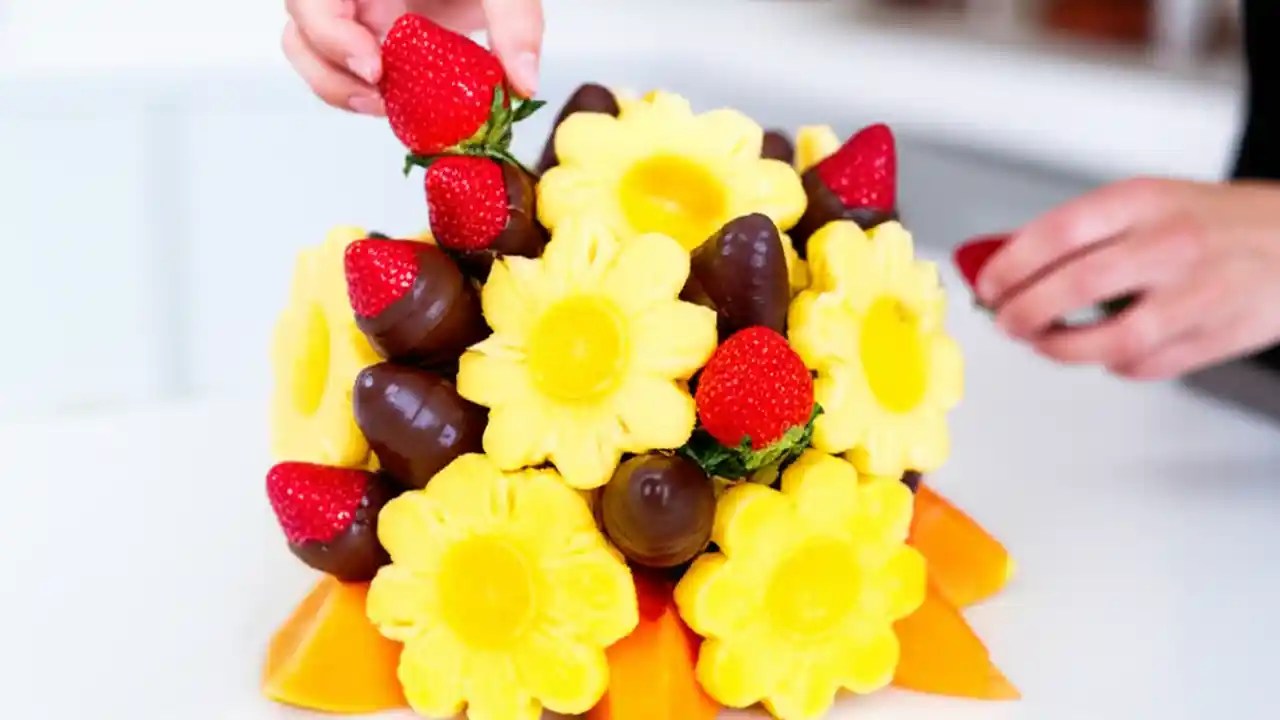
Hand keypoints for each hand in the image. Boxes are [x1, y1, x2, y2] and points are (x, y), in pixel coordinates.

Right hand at [282, 0, 543, 115]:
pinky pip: (339, 66)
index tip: (375, 67)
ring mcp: (350, 7)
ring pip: (308, 49)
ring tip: (387, 107)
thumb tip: (523, 81)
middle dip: (334, 71)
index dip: (331, 34)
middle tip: (382, 99)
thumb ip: (515, 20)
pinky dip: (362, 90)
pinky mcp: (361, 32)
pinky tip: (396, 101)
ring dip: (341, 87)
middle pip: (301, 26)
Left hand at [976, 178, 1279, 379]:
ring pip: (1109, 341)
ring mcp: (1198, 294)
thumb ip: (1081, 235)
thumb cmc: (1215, 222)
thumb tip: (1007, 266)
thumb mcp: (1148, 204)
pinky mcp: (1218, 337)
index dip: (1010, 265)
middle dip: (1022, 313)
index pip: (1057, 232)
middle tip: (1006, 322)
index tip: (987, 285)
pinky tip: (1106, 350)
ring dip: (1060, 349)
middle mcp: (1171, 244)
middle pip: (1074, 287)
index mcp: (1145, 201)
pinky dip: (1113, 365)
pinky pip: (1144, 366)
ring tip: (1043, 342)